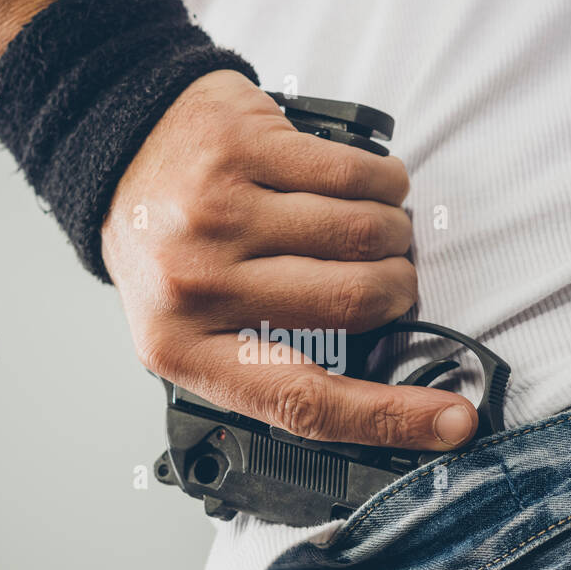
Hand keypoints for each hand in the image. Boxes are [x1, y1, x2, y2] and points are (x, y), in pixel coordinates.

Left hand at [103, 70, 477, 450]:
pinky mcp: (244, 146)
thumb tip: (374, 396)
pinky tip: (374, 185)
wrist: (118, 151)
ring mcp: (219, 210)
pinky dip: (384, 181)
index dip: (391, 417)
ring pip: (365, 234)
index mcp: (184, 349)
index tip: (452, 423)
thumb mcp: (192, 328)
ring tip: (378, 230)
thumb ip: (264, 361)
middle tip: (390, 280)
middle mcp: (198, 283)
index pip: (303, 402)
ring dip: (393, 234)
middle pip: (354, 303)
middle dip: (396, 291)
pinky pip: (354, 173)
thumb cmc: (167, 247)